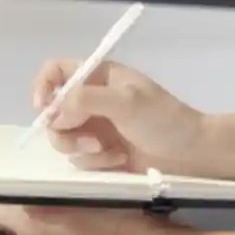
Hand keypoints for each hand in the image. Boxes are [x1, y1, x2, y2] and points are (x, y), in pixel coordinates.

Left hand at [0, 177, 151, 234]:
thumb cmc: (108, 219)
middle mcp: (24, 226)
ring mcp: (37, 226)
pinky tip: (10, 171)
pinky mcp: (51, 221)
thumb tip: (11, 203)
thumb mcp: (70, 206)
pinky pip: (18, 201)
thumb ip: (38, 205)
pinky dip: (7, 188)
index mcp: (23, 223)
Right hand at [32, 59, 206, 174]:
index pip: (55, 71)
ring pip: (62, 139)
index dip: (43, 87)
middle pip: (52, 112)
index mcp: (97, 76)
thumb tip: (55, 112)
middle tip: (88, 141)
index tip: (44, 109)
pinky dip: (96, 163)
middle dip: (65, 130)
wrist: (191, 153)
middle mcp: (90, 100)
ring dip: (81, 149)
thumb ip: (85, 99)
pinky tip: (119, 160)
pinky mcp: (99, 152)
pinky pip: (79, 159)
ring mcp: (93, 127)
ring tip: (108, 152)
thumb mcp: (125, 102)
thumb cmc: (163, 119)